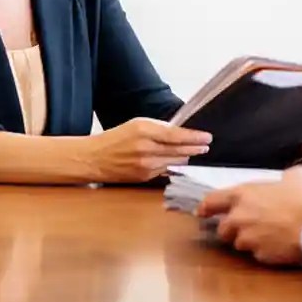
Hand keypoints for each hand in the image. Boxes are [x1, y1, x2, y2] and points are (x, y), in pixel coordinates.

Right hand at [81, 117, 211, 182]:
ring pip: (176, 161)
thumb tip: (180, 132)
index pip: (177, 135)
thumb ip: (159, 127)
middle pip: (180, 150)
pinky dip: (172, 165)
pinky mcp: (145, 177)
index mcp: (145, 131)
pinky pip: (166, 170)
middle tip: (205, 146)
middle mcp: (147, 149)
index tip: (207, 137)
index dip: (195, 137)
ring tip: (193, 152)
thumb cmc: (116, 138)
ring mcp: (146, 166)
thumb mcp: (137, 124)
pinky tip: (176, 161)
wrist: (94, 159)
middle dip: (195, 148)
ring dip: (185, 156)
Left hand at [196, 166, 301, 264]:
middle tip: (248, 225)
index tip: (203, 212)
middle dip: (232, 229)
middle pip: (223, 229)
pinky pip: (257, 255)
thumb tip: (287, 180)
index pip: (212, 201)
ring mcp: (248, 240)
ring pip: (240, 244)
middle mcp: (239, 219)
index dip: (206, 207)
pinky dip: (264, 251)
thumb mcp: (295, 176)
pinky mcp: (260, 256)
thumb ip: (283, 179)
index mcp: (243, 195)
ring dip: (249, 240)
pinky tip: (279, 244)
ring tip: (268, 235)